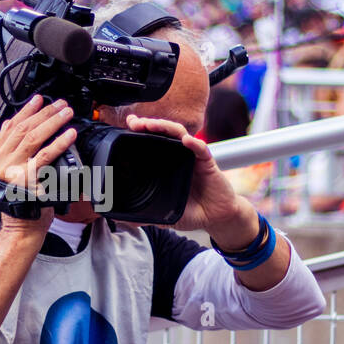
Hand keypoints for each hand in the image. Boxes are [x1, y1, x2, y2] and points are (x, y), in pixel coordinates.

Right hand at [0, 95, 76, 232]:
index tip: (38, 99)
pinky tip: (69, 133)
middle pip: (23, 129)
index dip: (26, 110)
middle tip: (60, 104)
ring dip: (52, 121)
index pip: (10, 126)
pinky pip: (45, 155)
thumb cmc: (17, 198)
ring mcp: (12, 170)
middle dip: (44, 113)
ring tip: (66, 113)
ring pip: (33, 137)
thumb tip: (8, 123)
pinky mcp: (28, 179)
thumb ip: (4, 147)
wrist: (20, 225)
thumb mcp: (4, 170)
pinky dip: (59, 142)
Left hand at [123, 114, 252, 239]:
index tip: (128, 125)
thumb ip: (147, 215)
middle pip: (164, 133)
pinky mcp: (208, 164)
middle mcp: (179, 156)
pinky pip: (201, 150)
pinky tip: (186, 140)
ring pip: (179, 135)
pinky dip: (195, 143)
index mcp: (167, 164)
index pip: (153, 142)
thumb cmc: (192, 211)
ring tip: (151, 124)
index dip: (141, 132)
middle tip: (134, 122)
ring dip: (165, 127)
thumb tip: (126, 221)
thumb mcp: (165, 215)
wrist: (216, 219)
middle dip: (149, 124)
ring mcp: (193, 158)